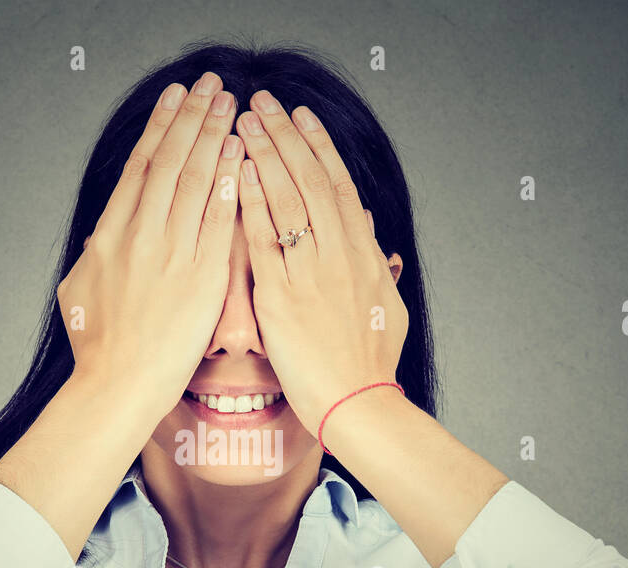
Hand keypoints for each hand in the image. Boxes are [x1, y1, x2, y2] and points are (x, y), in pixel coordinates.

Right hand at [56, 71, 242, 415]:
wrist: (117, 389)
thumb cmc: (98, 353)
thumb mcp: (79, 294)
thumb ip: (93, 258)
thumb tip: (100, 238)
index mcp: (108, 237)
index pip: (139, 168)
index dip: (160, 128)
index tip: (175, 98)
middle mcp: (138, 237)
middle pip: (169, 162)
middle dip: (191, 117)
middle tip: (209, 85)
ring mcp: (170, 255)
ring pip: (194, 181)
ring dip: (214, 137)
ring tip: (230, 105)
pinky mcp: (201, 278)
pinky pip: (218, 220)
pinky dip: (229, 184)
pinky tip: (241, 155)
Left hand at [235, 94, 407, 437]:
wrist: (359, 406)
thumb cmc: (370, 367)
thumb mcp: (387, 311)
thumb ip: (380, 274)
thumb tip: (381, 247)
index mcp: (365, 256)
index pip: (339, 187)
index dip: (319, 148)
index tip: (302, 118)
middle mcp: (340, 255)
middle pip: (313, 180)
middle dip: (287, 137)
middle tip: (265, 102)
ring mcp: (312, 273)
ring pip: (289, 200)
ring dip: (266, 155)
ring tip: (246, 120)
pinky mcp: (283, 297)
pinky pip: (266, 240)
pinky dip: (254, 202)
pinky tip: (240, 172)